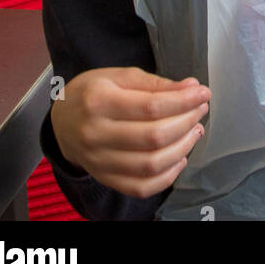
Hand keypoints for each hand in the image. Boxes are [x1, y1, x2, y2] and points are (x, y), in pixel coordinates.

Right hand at [51, 67, 210, 198]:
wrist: (61, 121)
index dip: (184, 101)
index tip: (203, 93)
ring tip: (194, 131)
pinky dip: (167, 176)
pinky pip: (141, 187)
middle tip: (200, 110)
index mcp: (99, 101)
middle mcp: (96, 134)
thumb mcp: (119, 76)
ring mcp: (99, 161)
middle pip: (153, 137)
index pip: (151, 106)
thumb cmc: (93, 93)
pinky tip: (180, 158)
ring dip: (182, 148)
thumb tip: (191, 87)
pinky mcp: (105, 178)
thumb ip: (156, 83)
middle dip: (186, 122)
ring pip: (150, 164)